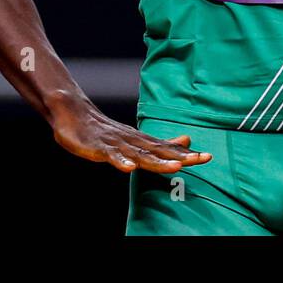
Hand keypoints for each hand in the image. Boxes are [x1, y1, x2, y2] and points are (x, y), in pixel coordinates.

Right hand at [48, 96, 210, 172]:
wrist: (74, 113)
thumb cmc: (105, 130)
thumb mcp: (136, 138)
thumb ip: (160, 143)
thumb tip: (187, 140)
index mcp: (142, 141)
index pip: (168, 148)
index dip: (187, 154)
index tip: (208, 157)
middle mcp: (133, 141)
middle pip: (160, 151)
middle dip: (180, 157)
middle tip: (202, 159)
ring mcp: (117, 144)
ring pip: (139, 154)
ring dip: (157, 161)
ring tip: (175, 167)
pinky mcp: (99, 148)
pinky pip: (111, 156)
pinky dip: (120, 161)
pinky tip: (128, 169)